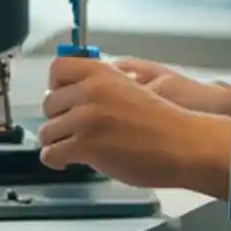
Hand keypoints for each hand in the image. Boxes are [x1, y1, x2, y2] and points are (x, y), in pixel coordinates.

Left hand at [40, 57, 230, 198]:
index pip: (58, 68)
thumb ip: (102, 87)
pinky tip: (67, 161)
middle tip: (69, 129)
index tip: (63, 99)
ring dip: (56, 142)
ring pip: (47, 130)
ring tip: (69, 148)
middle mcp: (92, 90)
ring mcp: (88, 117)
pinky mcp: (87, 144)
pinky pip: (52, 153)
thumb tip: (75, 96)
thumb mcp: (130, 89)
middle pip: (49, 102)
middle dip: (56, 118)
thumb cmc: (164, 122)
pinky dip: (55, 160)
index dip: (56, 86)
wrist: (183, 144)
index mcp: (102, 73)